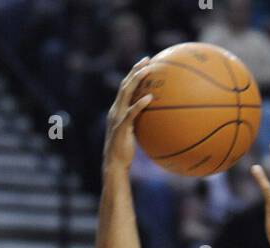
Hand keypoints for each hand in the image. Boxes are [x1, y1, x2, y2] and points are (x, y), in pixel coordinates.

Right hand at [103, 58, 153, 172]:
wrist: (114, 164)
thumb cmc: (125, 152)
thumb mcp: (133, 134)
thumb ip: (140, 124)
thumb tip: (155, 121)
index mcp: (117, 110)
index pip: (125, 87)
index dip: (134, 74)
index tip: (145, 64)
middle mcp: (115, 110)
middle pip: (125, 85)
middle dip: (135, 70)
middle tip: (147, 60)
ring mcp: (117, 117)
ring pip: (126, 93)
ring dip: (136, 80)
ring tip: (148, 71)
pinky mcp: (121, 127)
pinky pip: (131, 112)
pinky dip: (140, 104)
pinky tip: (150, 97)